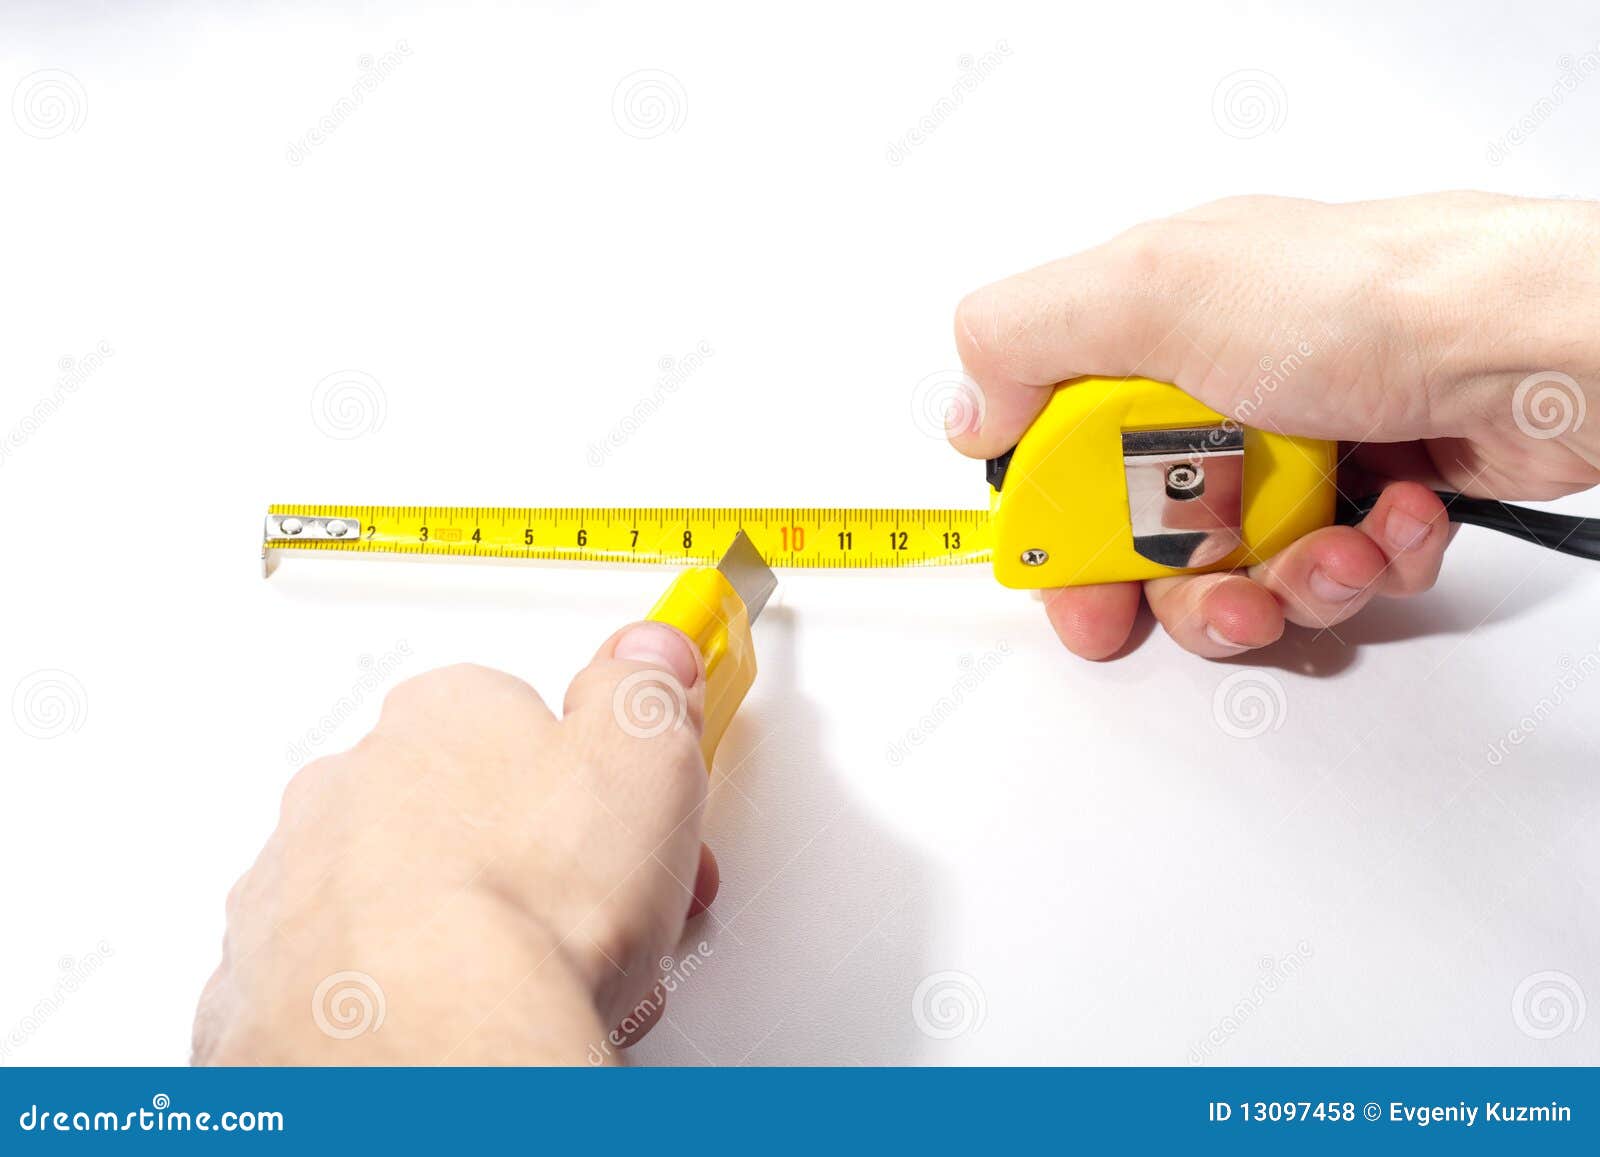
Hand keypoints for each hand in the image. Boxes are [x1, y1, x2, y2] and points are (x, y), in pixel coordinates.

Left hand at [193, 623, 717, 1064]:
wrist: (430, 1046)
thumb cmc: (526, 908)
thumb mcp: (644, 757)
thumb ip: (644, 691)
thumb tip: (648, 656)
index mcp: (443, 715)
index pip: (523, 716)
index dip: (593, 777)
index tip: (629, 821)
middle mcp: (352, 781)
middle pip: (461, 803)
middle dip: (530, 856)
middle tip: (596, 916)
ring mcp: (299, 879)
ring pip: (400, 890)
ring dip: (462, 924)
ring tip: (536, 980)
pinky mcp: (267, 977)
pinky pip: (345, 970)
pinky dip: (395, 990)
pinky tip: (459, 1015)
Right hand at [951, 193, 1599, 658]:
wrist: (1543, 344)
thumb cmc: (1368, 301)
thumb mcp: (1155, 290)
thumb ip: (1025, 338)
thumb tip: (964, 406)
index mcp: (1153, 324)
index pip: (1061, 447)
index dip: (1063, 532)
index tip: (1077, 587)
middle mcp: (1221, 381)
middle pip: (1149, 532)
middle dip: (1186, 586)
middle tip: (1221, 596)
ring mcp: (1301, 437)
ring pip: (1244, 567)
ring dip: (1287, 583)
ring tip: (1330, 553)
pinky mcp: (1376, 485)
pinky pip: (1336, 569)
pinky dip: (1366, 561)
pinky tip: (1391, 522)